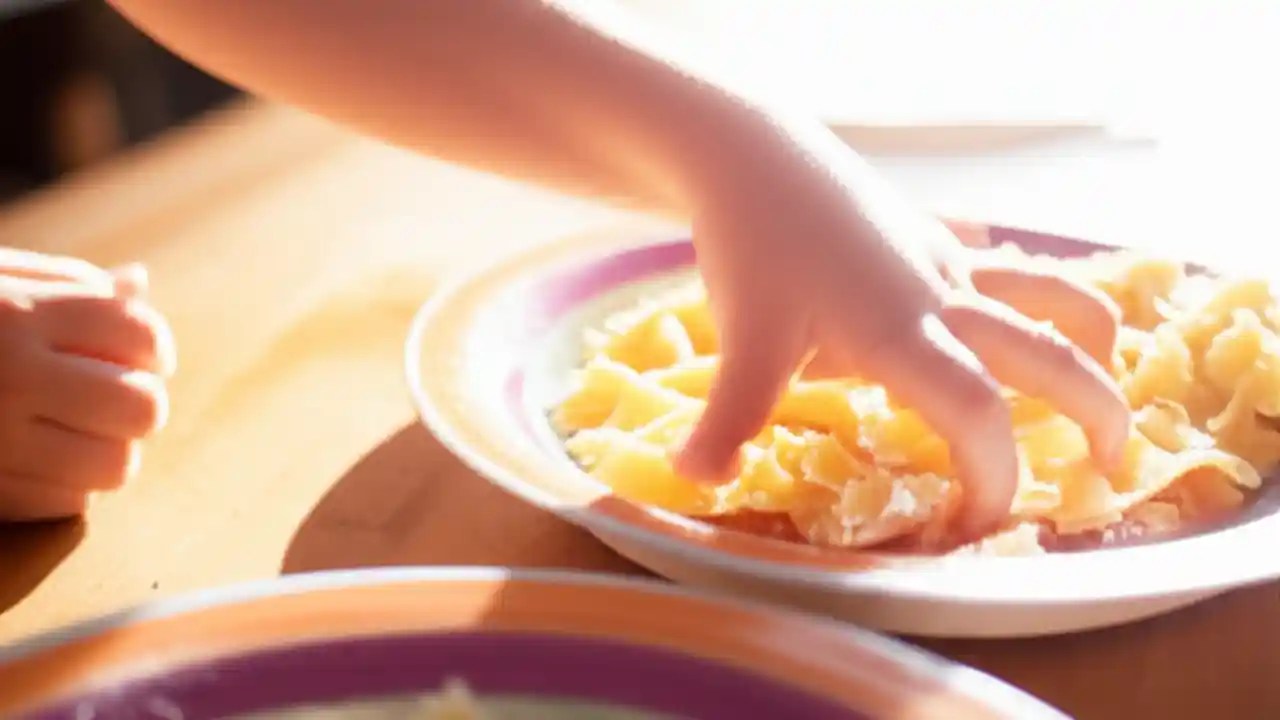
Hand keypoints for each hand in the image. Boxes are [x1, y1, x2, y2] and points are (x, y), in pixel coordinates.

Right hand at [0, 249, 173, 520]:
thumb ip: (58, 283)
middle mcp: (10, 375)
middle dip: (139, 402)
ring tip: (80, 433)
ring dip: (111, 450)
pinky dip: (68, 486)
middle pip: (140, 405)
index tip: (143, 355)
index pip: (135, 330)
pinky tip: (41, 459)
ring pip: (114, 465)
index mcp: (16, 312)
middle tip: (114, 397)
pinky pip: (66, 504)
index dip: (154, 346)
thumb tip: (137, 284)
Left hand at [672, 131, 1127, 539]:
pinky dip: (1026, 292)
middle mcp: (941, 296)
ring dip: (1084, 335)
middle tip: (1110, 464)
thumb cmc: (753, 244)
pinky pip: (1000, 265)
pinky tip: (1017, 309)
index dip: (993, 477)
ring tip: (1107, 375)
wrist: (753, 153)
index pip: (976, 412)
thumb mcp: (740, 338)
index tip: (976, 529)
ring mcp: (940, 262)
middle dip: (1092, 409)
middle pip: (1045, 351)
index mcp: (902, 331)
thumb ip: (729, 415)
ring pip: (1043, 291)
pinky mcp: (927, 239)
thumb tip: (697, 478)